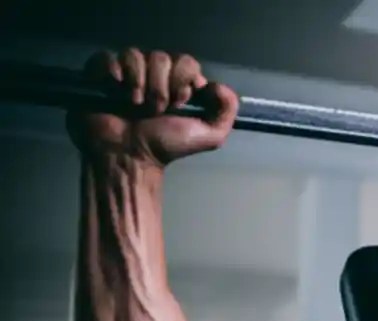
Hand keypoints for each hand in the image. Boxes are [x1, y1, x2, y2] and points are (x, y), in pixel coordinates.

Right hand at [66, 49, 238, 165]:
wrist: (127, 157)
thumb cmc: (164, 146)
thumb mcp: (209, 136)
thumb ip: (226, 111)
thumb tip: (218, 85)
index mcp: (177, 83)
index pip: (186, 62)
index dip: (182, 80)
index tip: (179, 104)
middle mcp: (152, 74)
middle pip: (160, 57)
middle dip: (160, 87)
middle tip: (155, 110)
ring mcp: (125, 73)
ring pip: (134, 55)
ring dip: (138, 83)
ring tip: (134, 106)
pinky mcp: (99, 74)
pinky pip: (107, 57)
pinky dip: (113, 72)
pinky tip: (114, 91)